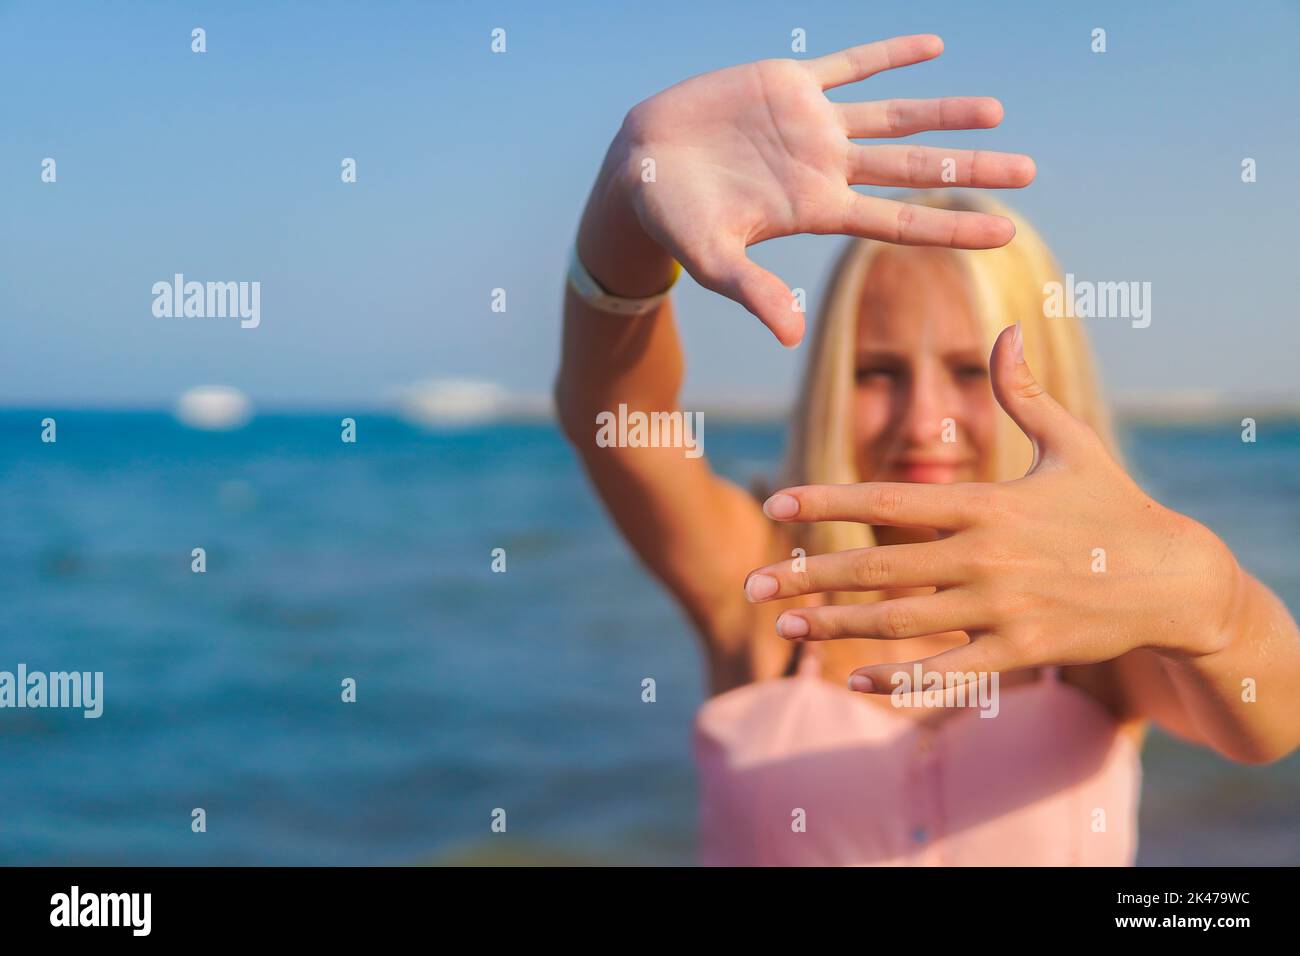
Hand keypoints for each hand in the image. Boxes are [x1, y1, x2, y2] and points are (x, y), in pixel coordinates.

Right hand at [607, 34, 1035, 345]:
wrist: (639, 168)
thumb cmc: (674, 221)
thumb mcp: (712, 261)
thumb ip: (755, 292)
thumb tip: (791, 337)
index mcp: (816, 210)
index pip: (899, 221)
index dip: (954, 226)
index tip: (1006, 233)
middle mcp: (825, 168)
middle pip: (914, 170)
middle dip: (970, 170)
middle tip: (1028, 170)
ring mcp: (812, 125)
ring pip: (893, 118)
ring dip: (944, 114)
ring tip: (996, 112)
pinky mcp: (788, 84)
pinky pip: (849, 65)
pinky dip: (889, 55)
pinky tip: (932, 47)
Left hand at [741, 324, 1242, 692]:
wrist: (1176, 580)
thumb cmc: (1114, 505)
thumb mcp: (1072, 442)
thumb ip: (1024, 394)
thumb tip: (1004, 332)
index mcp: (988, 503)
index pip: (889, 500)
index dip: (827, 502)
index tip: (774, 503)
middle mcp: (986, 557)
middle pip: (879, 569)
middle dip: (809, 576)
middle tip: (754, 585)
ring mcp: (1003, 609)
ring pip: (902, 623)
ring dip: (838, 626)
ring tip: (785, 626)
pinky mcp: (1021, 653)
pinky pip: (948, 671)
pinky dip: (901, 677)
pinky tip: (854, 677)